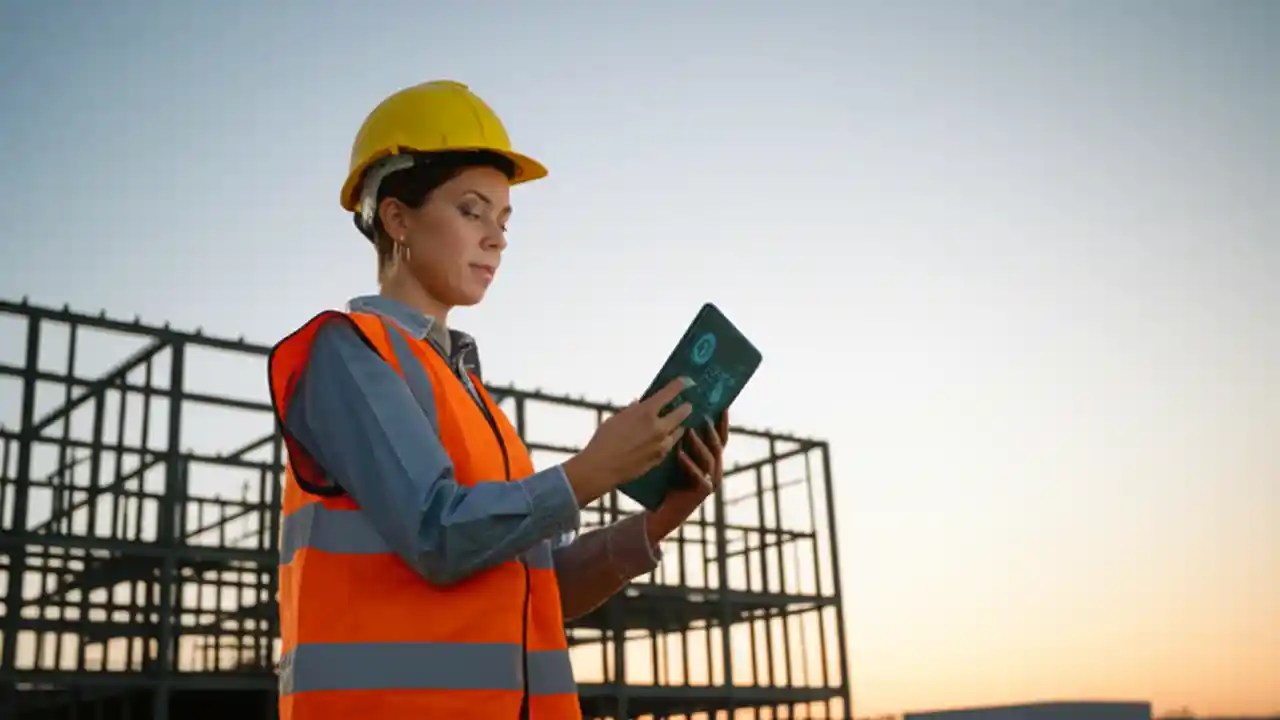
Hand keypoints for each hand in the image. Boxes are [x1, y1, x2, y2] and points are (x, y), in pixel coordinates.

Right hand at [562, 377, 694, 506]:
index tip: (685, 381)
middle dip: (686, 408)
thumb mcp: (616, 419)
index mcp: (646, 412)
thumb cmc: (604, 439)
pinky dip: (670, 440)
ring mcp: (662, 444)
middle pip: (682, 413)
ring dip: (679, 426)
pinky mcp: (660, 458)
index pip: (668, 393)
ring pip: (678, 431)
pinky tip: (666, 440)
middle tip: (688, 405)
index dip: (679, 385)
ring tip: (678, 424)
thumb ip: (632, 410)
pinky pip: (670, 446)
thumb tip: (638, 404)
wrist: (602, 467)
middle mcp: (658, 427)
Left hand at [646, 410, 727, 543]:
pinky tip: (679, 454)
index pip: (720, 435)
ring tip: (689, 431)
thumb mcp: (675, 454)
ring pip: (710, 458)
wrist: (663, 510)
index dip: (722, 421)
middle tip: (704, 415)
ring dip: (700, 444)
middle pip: (719, 445)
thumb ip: (679, 437)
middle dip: (712, 429)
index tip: (721, 405)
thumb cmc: (668, 479)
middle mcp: (715, 468)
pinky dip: (689, 464)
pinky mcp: (702, 493)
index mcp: (711, 457)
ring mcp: (711, 481)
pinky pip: (699, 476)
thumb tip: (673, 411)